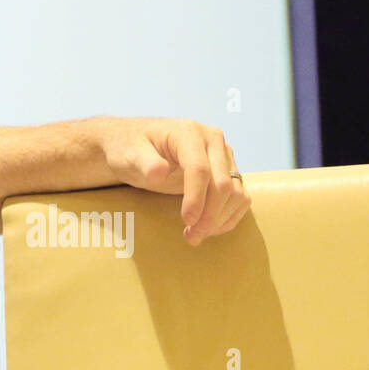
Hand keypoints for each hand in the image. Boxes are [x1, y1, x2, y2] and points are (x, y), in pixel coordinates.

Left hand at [96, 117, 250, 245]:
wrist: (134, 145)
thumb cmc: (129, 148)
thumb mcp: (128, 154)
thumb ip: (143, 162)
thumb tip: (158, 172)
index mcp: (188, 132)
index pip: (200, 169)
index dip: (196, 198)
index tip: (186, 221)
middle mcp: (212, 140)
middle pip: (222, 183)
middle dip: (209, 214)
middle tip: (191, 237)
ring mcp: (222, 154)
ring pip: (235, 192)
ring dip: (219, 219)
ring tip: (195, 235)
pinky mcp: (227, 170)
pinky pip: (239, 196)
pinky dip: (228, 216)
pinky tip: (209, 228)